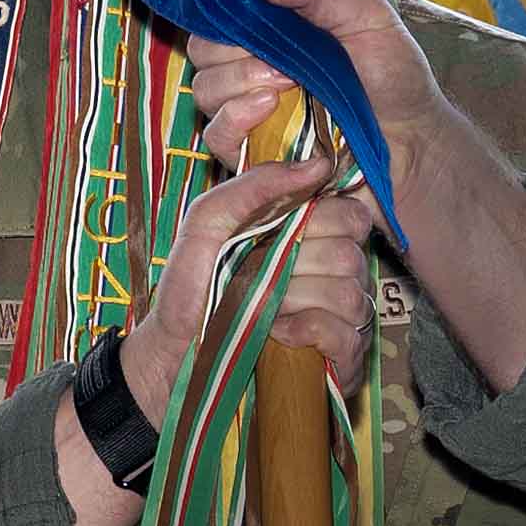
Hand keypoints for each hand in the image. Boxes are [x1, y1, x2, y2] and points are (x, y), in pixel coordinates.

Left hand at [121, 139, 368, 436]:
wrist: (174, 357)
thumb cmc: (190, 290)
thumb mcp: (206, 223)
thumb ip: (253, 186)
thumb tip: (319, 164)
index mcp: (311, 238)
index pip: (352, 215)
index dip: (322, 221)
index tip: (281, 234)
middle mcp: (334, 275)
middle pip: (351, 254)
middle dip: (300, 266)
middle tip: (262, 279)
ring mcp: (342, 319)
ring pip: (352, 295)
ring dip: (298, 302)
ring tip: (264, 312)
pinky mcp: (343, 361)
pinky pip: (348, 335)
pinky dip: (308, 332)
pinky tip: (279, 336)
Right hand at [232, 0, 525, 393]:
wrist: (414, 145)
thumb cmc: (395, 78)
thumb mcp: (367, 20)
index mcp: (275, 32)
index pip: (221, 15)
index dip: (224, 12)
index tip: (250, 13)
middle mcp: (254, 69)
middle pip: (205, 52)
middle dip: (234, 52)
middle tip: (279, 63)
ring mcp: (250, 114)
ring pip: (205, 91)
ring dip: (237, 85)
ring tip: (284, 88)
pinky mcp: (252, 156)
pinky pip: (216, 137)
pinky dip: (234, 122)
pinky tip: (269, 112)